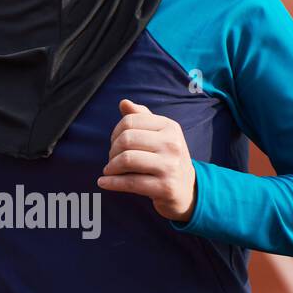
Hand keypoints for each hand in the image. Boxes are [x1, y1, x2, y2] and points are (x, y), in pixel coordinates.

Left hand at [97, 99, 196, 221]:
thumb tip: (123, 103)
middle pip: (126, 139)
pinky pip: (130, 182)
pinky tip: (104, 182)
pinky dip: (111, 182)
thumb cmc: (167, 159)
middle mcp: (172, 144)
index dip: (115, 132)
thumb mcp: (160, 135)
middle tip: (112, 160)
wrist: (188, 190)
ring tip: (109, 171)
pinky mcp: (165, 187)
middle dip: (112, 151)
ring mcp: (170, 166)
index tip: (114, 144)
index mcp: (169, 127)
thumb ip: (142, 117)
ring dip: (111, 167)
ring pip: (126, 160)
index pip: (130, 120)